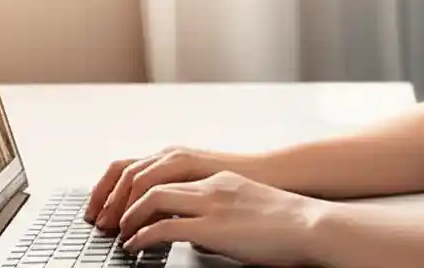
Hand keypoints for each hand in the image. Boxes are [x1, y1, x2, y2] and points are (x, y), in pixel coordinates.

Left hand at [118, 171, 324, 266]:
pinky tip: (135, 247)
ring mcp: (210, 204)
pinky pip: (164, 227)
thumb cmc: (286, 225)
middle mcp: (210, 185)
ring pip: (153, 198)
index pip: (167, 177)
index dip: (141, 191)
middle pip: (152, 181)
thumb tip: (199, 237)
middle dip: (125, 200)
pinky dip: (143, 236)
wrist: (310, 225)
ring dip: (129, 216)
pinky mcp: (212, 227)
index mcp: (218, 180)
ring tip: (120, 233)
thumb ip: (220, 215)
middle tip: (113, 219)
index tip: (126, 206)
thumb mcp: (246, 208)